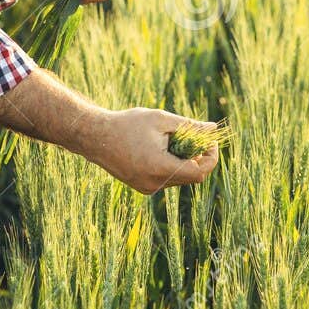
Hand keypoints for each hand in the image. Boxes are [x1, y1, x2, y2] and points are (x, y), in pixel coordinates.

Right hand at [92, 107, 221, 193]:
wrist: (96, 137)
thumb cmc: (128, 124)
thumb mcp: (162, 120)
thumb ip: (190, 126)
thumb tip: (213, 129)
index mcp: (160, 167)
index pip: (199, 173)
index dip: (210, 158)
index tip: (210, 141)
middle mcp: (155, 183)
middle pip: (191, 176)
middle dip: (198, 157)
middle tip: (195, 136)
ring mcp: (147, 188)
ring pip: (179, 178)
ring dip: (184, 161)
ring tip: (175, 140)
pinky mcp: (142, 187)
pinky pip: (166, 179)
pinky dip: (172, 165)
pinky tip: (162, 148)